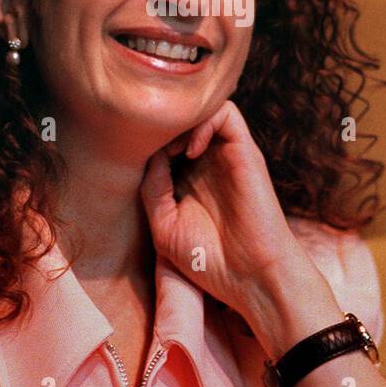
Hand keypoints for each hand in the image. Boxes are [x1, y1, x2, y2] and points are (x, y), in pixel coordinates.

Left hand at [138, 100, 310, 317]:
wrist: (251, 277)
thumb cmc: (209, 260)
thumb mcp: (164, 226)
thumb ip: (152, 188)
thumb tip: (148, 154)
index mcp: (188, 178)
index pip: (165, 138)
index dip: (147, 141)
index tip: (134, 160)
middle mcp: (208, 162)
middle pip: (183, 118)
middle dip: (162, 125)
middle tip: (149, 148)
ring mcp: (227, 155)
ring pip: (204, 109)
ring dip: (182, 120)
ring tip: (171, 150)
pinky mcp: (246, 153)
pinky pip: (227, 114)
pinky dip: (204, 122)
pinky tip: (190, 152)